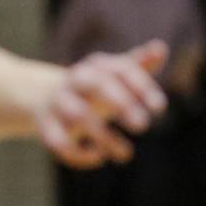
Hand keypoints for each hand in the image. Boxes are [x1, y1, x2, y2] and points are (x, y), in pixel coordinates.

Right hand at [38, 41, 169, 168]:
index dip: (141, 86)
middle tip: (143, 126)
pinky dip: (78, 154)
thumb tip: (161, 48)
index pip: (121, 69)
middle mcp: (76, 80)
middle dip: (120, 103)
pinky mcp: (45, 126)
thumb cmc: (93, 87)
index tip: (159, 108)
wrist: (43, 95)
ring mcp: (58, 102)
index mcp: (97, 66)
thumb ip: (139, 64)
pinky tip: (99, 157)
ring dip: (104, 136)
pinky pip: (58, 141)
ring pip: (78, 116)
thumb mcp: (114, 74)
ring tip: (127, 154)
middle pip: (98, 84)